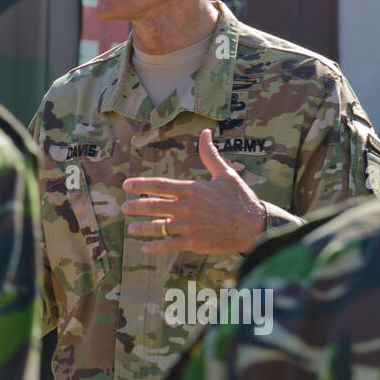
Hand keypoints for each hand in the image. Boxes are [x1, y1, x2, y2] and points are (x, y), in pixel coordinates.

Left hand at [121, 128, 266, 255]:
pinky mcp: (195, 243)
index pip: (160, 186)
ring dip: (142, 228)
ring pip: (159, 228)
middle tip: (123, 208)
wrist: (256, 226)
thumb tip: (205, 132)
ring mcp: (190, 227)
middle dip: (136, 207)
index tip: (126, 185)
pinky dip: (156, 247)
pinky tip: (145, 247)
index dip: (141, 185)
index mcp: (193, 190)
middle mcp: (188, 208)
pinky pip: (170, 245)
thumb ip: (210, 155)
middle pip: (154, 206)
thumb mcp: (226, 174)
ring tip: (131, 228)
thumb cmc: (241, 199)